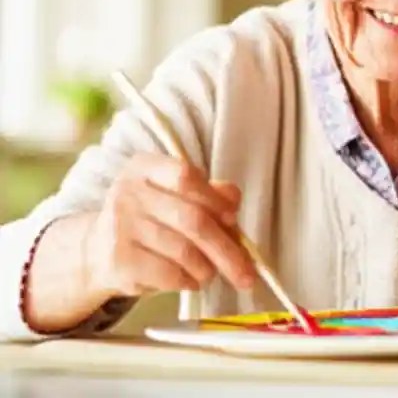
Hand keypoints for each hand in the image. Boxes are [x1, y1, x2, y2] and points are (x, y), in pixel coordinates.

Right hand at [84, 154, 256, 297]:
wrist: (97, 250)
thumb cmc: (150, 219)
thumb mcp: (175, 196)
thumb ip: (209, 194)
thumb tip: (234, 202)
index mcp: (144, 168)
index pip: (186, 176)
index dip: (215, 199)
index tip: (233, 218)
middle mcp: (128, 193)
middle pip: (192, 219)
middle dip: (226, 249)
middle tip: (247, 273)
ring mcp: (120, 227)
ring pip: (184, 251)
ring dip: (207, 268)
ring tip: (210, 273)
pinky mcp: (118, 260)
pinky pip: (168, 274)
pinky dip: (188, 281)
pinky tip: (189, 280)